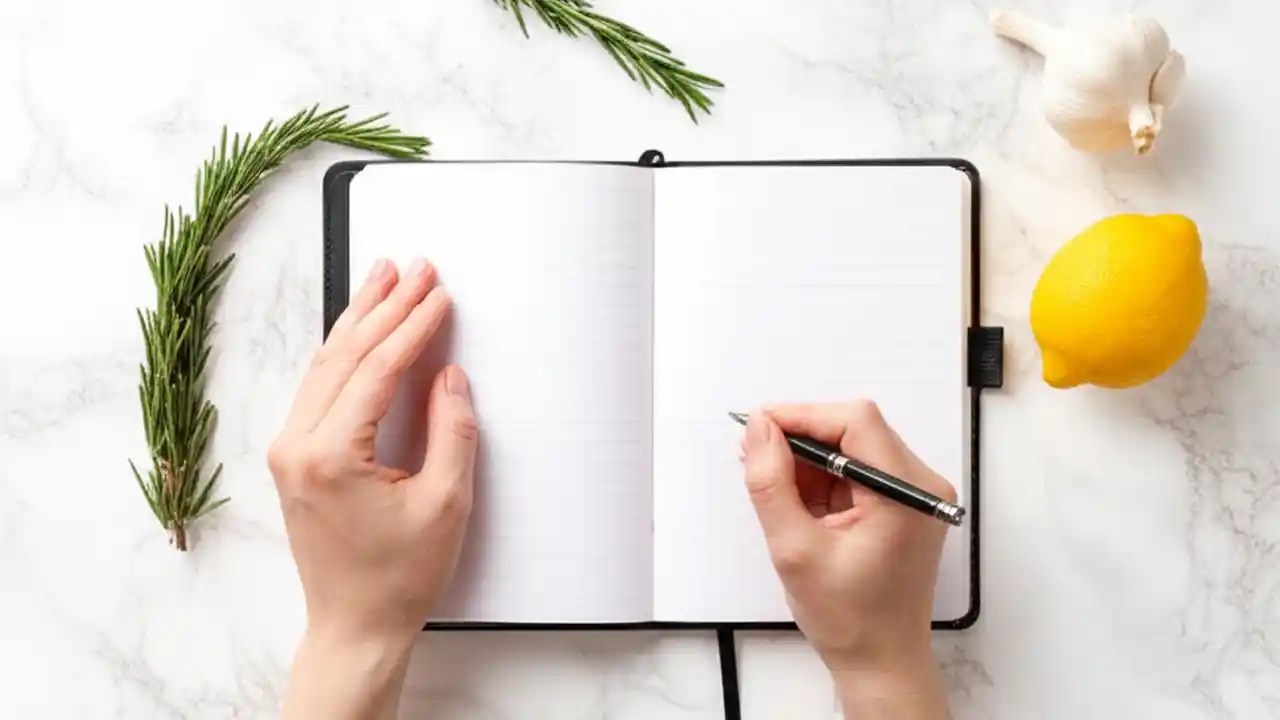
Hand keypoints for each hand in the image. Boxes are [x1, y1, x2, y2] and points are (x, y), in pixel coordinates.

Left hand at [269, 257, 477, 718]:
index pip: (377, 370)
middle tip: (416, 268)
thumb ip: (451, 432)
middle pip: (344, 356)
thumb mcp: (444, 504)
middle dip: (384, 306)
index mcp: (328, 457)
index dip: (414, 327)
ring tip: (385, 277)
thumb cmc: (397, 578)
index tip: (439, 295)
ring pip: (325, 365)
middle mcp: (297, 447)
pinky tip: (360, 328)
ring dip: (359, 319)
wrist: (354, 627)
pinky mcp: (295, 459)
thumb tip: (448, 376)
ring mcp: (289, 451)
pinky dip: (345, 352)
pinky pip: (319, 387)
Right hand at [740, 401, 952, 718]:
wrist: (881, 662)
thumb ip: (772, 483)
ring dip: (809, 461)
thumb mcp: (794, 549)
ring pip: (852, 447)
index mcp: (907, 494)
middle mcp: (921, 486)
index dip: (802, 416)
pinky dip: (823, 479)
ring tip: (776, 492)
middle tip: (756, 458)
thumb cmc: (849, 620)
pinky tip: (798, 504)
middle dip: (801, 439)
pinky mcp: (902, 505)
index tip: (758, 427)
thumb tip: (758, 429)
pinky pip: (857, 471)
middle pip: (854, 429)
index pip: (855, 422)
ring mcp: (914, 495)